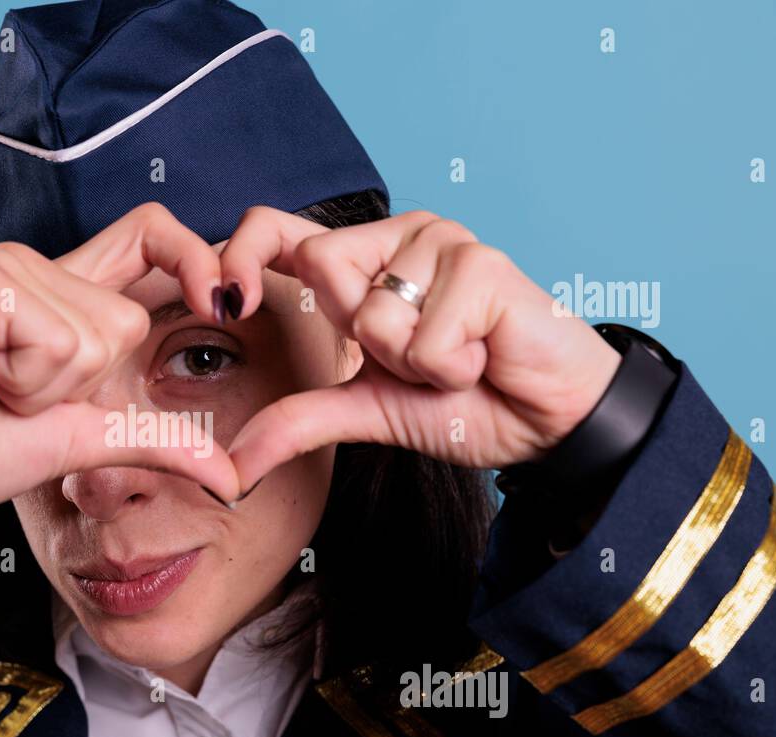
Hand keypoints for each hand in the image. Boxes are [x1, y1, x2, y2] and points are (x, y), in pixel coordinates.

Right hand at [0, 204, 237, 639]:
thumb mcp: (87, 441)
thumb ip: (159, 439)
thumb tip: (235, 478)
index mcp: (62, 293)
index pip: (151, 234)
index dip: (196, 256)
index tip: (224, 302)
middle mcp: (33, 265)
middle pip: (127, 317)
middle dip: (86, 384)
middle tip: (14, 394)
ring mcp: (3, 267)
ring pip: (95, 335)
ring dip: (47, 389)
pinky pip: (55, 341)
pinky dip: (24, 382)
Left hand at [218, 207, 623, 490]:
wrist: (548, 422)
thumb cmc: (466, 403)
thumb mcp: (367, 412)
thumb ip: (299, 421)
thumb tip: (233, 465)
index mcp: (363, 263)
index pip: (280, 231)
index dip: (242, 254)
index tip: (227, 303)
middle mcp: (398, 238)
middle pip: (320, 264)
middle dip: (361, 338)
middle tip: (416, 358)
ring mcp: (441, 241)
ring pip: (372, 313)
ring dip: (412, 362)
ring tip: (458, 359)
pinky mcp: (481, 262)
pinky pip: (422, 336)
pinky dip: (449, 367)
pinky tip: (485, 355)